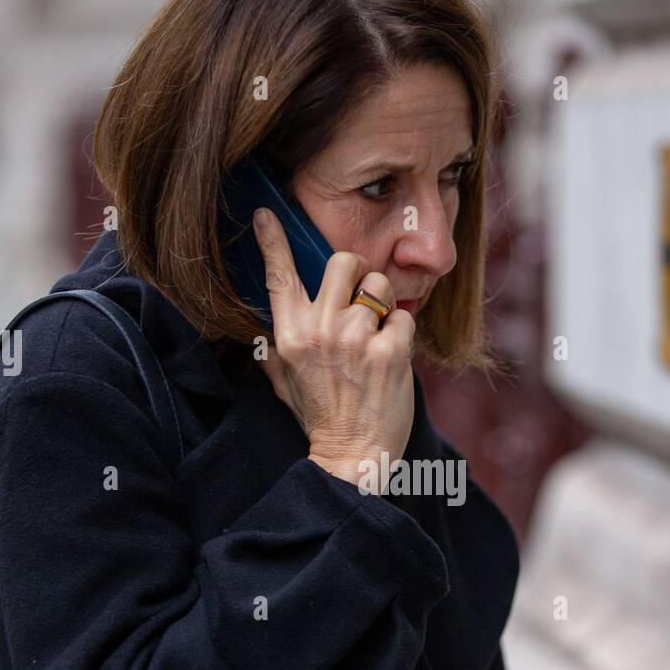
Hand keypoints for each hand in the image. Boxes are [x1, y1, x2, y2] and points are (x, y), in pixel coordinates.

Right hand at [252, 208, 415, 485]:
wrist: (353, 456)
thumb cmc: (320, 418)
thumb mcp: (284, 382)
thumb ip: (275, 349)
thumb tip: (266, 332)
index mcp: (290, 335)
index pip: (279, 277)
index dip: (272, 241)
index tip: (267, 213)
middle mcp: (319, 331)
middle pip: (344, 261)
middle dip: (359, 273)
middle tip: (362, 299)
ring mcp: (356, 339)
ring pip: (380, 286)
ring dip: (384, 307)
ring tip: (376, 338)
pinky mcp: (390, 352)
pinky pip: (404, 317)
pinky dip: (402, 335)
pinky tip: (391, 360)